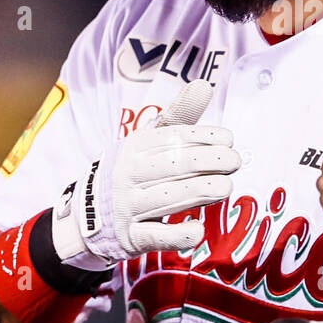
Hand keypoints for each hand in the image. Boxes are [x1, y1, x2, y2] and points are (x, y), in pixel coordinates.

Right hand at [53, 80, 239, 266]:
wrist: (87, 214)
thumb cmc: (134, 169)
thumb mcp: (149, 140)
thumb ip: (180, 116)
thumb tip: (205, 84)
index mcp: (135, 146)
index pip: (172, 138)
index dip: (204, 136)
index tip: (228, 139)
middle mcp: (128, 174)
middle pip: (173, 166)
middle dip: (209, 161)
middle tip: (234, 162)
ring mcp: (128, 207)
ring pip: (167, 198)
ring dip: (201, 192)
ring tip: (226, 187)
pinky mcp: (131, 237)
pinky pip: (155, 236)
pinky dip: (177, 234)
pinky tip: (198, 229)